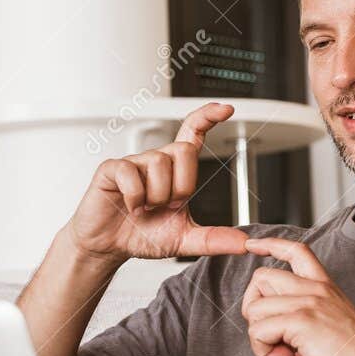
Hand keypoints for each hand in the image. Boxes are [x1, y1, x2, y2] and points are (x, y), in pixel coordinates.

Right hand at [67, 102, 248, 262]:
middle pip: (184, 151)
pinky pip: (131, 174)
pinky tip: (130, 206)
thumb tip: (245, 242)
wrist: (109, 246)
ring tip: (144, 209)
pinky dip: (135, 198)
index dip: (208, 117)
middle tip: (166, 206)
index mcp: (176, 171)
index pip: (193, 133)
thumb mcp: (183, 240)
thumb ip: (213, 239)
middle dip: (181, 186)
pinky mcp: (112, 169)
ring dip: (156, 197)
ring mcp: (134, 163)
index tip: (227, 109)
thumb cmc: (143, 236)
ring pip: (159, 164)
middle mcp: (157, 161)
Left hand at [240, 237, 354, 355]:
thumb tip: (280, 355)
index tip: (252, 245)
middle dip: (253, 308)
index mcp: (324, 287)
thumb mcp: (325, 339)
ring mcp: (308, 302)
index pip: (295, 250)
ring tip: (283, 352)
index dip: (269, 244)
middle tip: (272, 334)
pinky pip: (258, 330)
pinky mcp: (301, 320)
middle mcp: (315, 288)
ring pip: (254, 308)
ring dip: (258, 336)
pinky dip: (263, 350)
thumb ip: (297, 340)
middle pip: (261, 277)